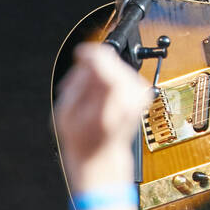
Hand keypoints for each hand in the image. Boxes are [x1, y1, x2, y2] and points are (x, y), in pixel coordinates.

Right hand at [54, 41, 151, 189]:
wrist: (103, 156)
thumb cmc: (83, 138)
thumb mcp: (66, 112)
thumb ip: (78, 82)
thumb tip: (89, 59)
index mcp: (113, 101)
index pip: (108, 63)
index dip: (92, 53)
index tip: (81, 53)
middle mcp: (132, 96)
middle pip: (112, 61)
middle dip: (92, 68)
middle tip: (78, 87)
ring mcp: (140, 94)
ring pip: (117, 65)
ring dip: (100, 75)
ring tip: (89, 97)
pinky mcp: (143, 92)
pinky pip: (123, 73)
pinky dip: (110, 80)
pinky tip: (101, 97)